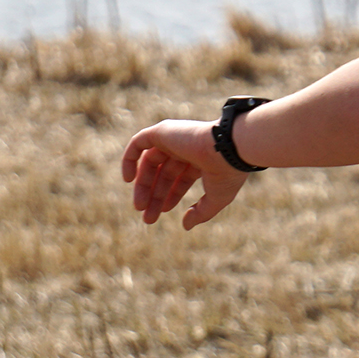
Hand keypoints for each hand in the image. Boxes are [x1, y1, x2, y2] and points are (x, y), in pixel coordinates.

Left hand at [121, 119, 249, 229]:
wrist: (229, 148)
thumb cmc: (228, 172)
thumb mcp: (217, 198)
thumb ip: (201, 212)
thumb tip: (186, 226)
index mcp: (202, 159)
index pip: (180, 177)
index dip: (170, 195)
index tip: (162, 212)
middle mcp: (187, 147)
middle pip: (163, 173)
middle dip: (155, 195)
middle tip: (147, 217)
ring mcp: (174, 138)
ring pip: (150, 162)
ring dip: (142, 184)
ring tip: (139, 206)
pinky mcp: (163, 131)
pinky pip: (138, 143)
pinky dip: (130, 159)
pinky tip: (129, 180)